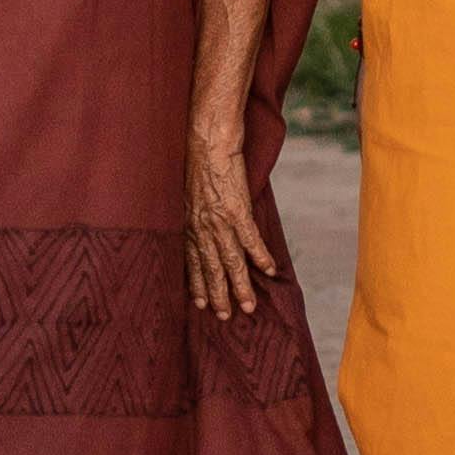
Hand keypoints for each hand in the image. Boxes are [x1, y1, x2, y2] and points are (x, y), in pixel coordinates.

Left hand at [185, 112, 276, 324]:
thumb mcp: (186, 189)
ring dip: (240, 286)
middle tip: (225, 316)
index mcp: (187, 223)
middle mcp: (201, 227)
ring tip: (248, 306)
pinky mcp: (237, 210)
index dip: (197, 284)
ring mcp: (219, 221)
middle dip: (218, 295)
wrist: (206, 138)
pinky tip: (269, 270)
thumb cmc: (195, 158)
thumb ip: (193, 209)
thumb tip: (199, 217)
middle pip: (211, 269)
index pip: (191, 262)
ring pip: (231, 262)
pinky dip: (260, 257)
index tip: (200, 304)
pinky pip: (251, 240)